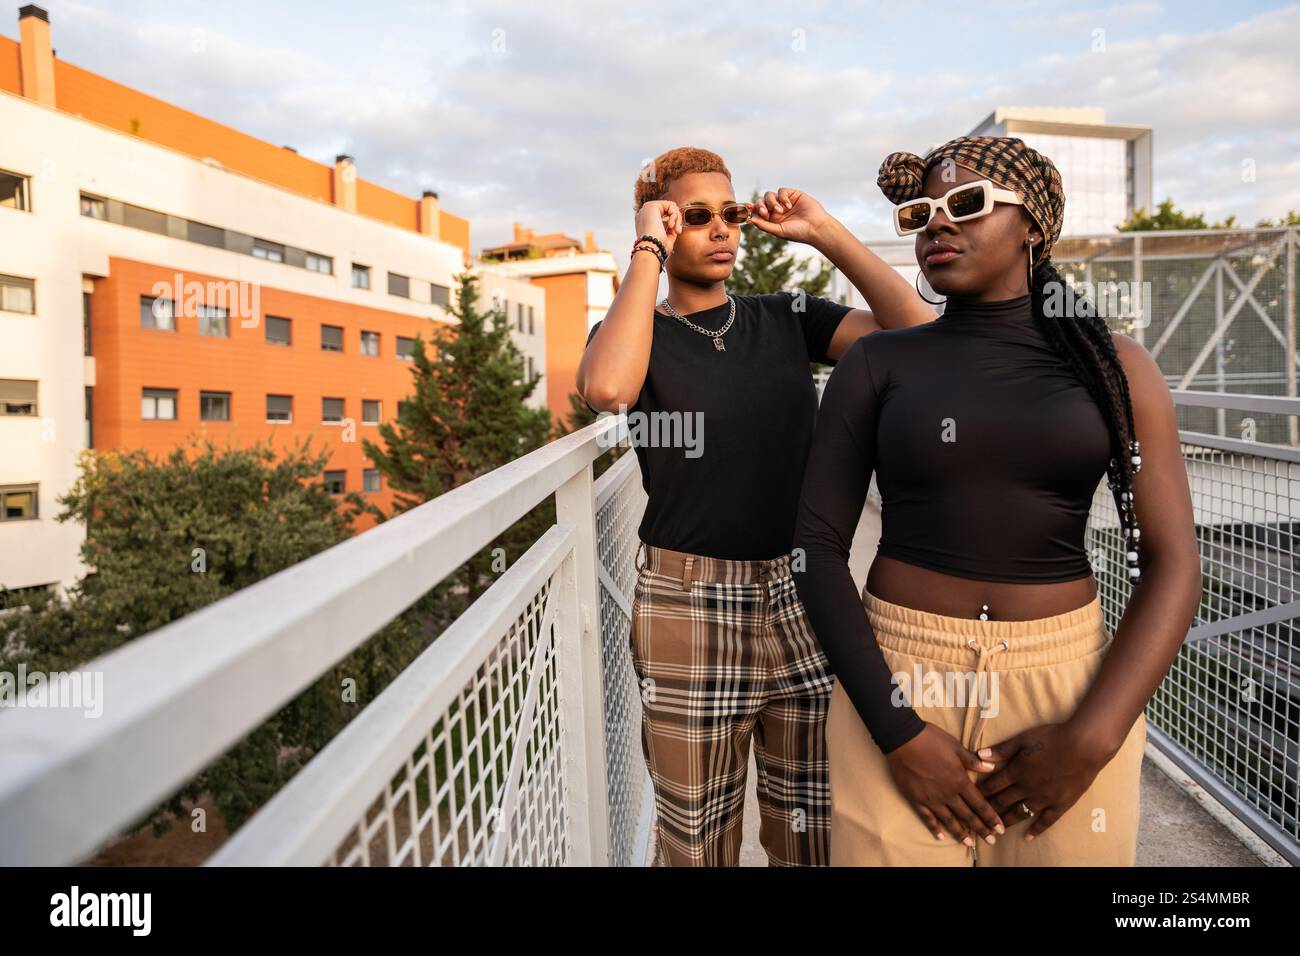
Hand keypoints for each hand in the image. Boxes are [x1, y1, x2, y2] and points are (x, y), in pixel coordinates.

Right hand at [634, 200, 682, 254]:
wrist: (651, 250)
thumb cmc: (657, 249)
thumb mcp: (666, 239)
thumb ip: (670, 231)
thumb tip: (676, 226)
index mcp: (645, 222)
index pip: (663, 214)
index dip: (673, 222)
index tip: (677, 233)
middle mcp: (644, 214)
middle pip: (668, 209)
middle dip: (677, 219)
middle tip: (678, 231)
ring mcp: (646, 209)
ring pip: (670, 206)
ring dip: (677, 218)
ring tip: (676, 229)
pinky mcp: (651, 205)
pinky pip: (670, 205)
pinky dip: (675, 215)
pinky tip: (671, 225)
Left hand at [746, 188, 832, 244]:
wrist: (815, 227)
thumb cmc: (798, 232)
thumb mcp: (778, 231)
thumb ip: (764, 226)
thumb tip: (750, 220)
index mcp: (772, 219)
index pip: (758, 211)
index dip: (751, 208)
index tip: (746, 207)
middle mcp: (776, 209)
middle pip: (761, 201)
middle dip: (761, 206)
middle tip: (765, 212)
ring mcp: (784, 201)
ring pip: (769, 195)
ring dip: (772, 202)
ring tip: (780, 211)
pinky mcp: (793, 194)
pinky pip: (781, 191)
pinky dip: (782, 197)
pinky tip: (788, 206)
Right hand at [884, 723, 1005, 845]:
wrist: (902, 739)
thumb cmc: (930, 739)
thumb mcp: (955, 746)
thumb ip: (973, 761)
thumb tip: (991, 768)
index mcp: (959, 780)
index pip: (980, 804)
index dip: (991, 817)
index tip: (1000, 828)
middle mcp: (947, 793)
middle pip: (968, 816)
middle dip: (981, 829)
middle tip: (991, 840)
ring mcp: (931, 798)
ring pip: (949, 820)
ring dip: (961, 833)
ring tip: (970, 843)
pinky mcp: (916, 799)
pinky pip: (927, 818)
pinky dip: (934, 828)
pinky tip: (941, 837)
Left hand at [975, 723, 1107, 839]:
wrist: (1084, 747)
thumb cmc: (1053, 738)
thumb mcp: (1024, 739)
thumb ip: (1002, 749)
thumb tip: (979, 755)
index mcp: (1016, 771)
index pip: (992, 785)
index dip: (980, 793)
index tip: (970, 799)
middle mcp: (1027, 788)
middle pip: (1002, 802)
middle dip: (988, 810)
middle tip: (977, 818)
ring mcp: (1044, 798)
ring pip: (1020, 813)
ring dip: (1006, 821)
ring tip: (995, 829)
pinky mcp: (1060, 804)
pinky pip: (1045, 821)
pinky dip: (1036, 830)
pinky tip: (1028, 837)